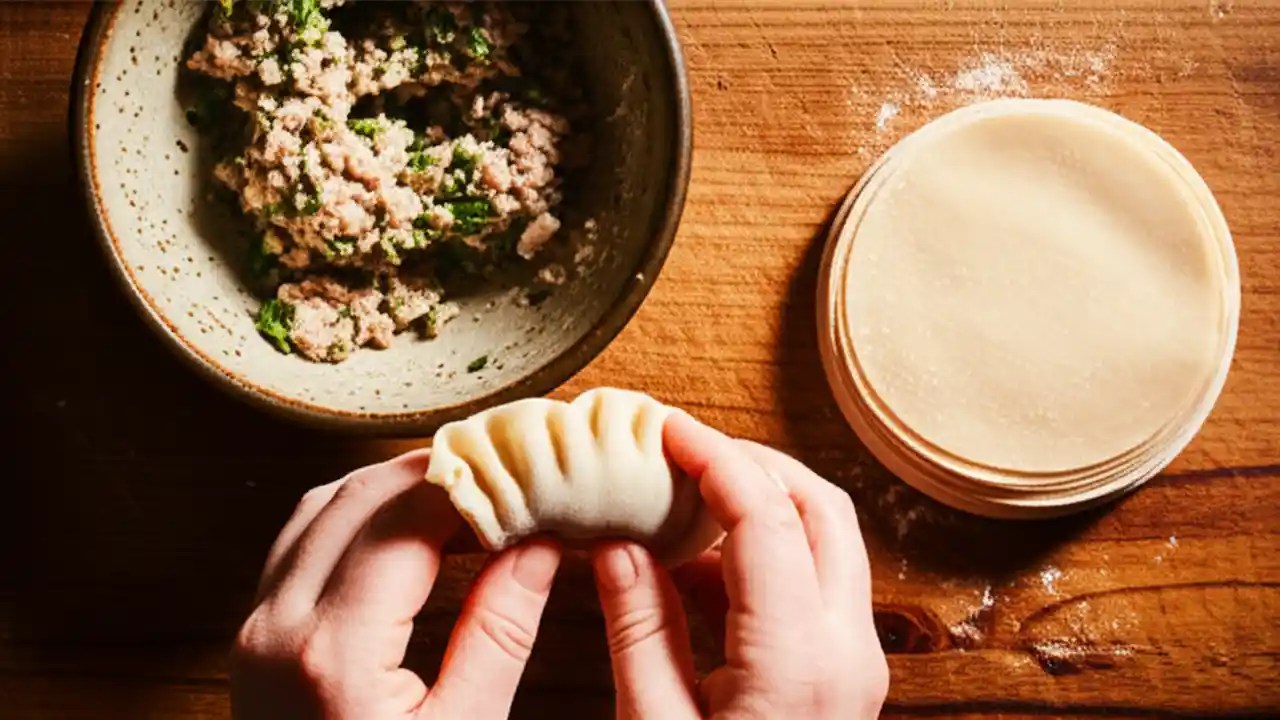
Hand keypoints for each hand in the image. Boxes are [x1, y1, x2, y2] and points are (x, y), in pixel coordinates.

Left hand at [232, 450, 562, 719]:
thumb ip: (501, 631)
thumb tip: (540, 543)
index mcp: (336, 653)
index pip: (408, 516)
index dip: (472, 480)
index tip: (527, 470)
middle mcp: (279, 627)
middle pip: (362, 494)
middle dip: (438, 469)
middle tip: (506, 471)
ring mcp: (256, 628)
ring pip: (324, 504)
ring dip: (395, 486)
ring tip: (467, 494)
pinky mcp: (255, 635)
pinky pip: (302, 537)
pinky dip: (359, 513)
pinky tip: (411, 528)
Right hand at [591, 414, 887, 718]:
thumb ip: (637, 630)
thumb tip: (618, 544)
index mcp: (798, 661)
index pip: (768, 517)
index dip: (715, 458)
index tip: (666, 429)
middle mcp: (847, 652)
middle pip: (820, 509)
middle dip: (751, 465)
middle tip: (683, 454)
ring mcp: (856, 662)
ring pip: (827, 540)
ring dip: (762, 507)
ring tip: (683, 505)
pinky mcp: (846, 674)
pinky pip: (818, 584)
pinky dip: (766, 554)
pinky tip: (698, 568)